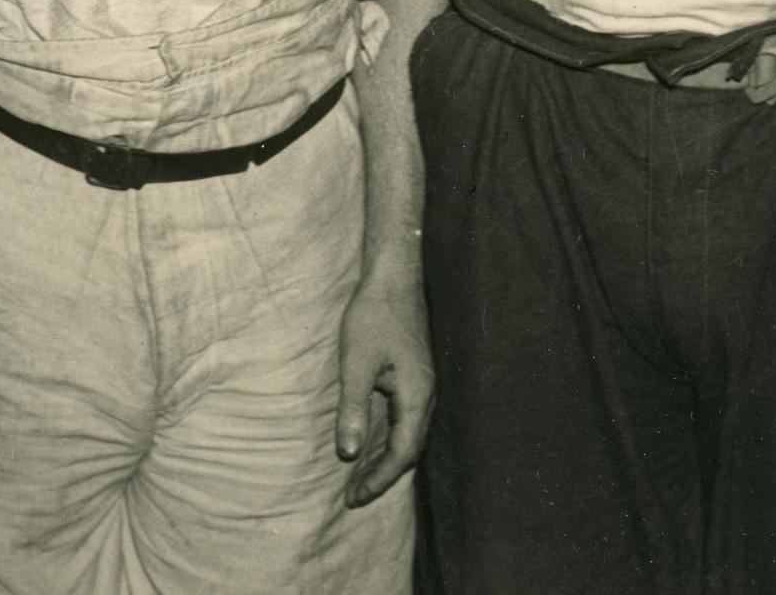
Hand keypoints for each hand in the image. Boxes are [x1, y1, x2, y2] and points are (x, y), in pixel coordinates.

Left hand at [335, 264, 433, 507]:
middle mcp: (426, 395)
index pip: (403, 453)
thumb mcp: (356, 364)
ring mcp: (424, 385)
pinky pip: (406, 420)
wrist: (394, 276)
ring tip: (360, 478)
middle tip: (353, 498)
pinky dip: (390, 439)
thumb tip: (349, 454)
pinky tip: (373, 442)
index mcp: (416, 396)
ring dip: (386, 459)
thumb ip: (354, 409)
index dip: (378, 480)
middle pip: (410, 450)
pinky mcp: (416, 375)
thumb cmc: (374, 316)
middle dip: (382, 476)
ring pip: (410, 436)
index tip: (353, 498)